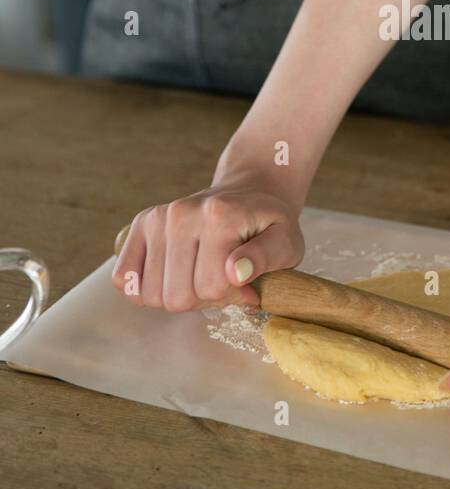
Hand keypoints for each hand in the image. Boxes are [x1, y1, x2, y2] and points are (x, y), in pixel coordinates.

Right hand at [112, 175, 304, 311]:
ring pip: (151, 295)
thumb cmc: (268, 224)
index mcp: (219, 216)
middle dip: (203, 299)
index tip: (246, 283)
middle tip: (222, 279)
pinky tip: (172, 274)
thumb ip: (266, 257)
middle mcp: (181, 213)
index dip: (231, 296)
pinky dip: (144, 288)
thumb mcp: (286, 242)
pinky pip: (124, 279)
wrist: (250, 190)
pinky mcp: (141, 224)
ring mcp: (157, 217)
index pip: (211, 288)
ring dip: (178, 294)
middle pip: (177, 297)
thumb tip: (236, 273)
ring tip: (200, 273)